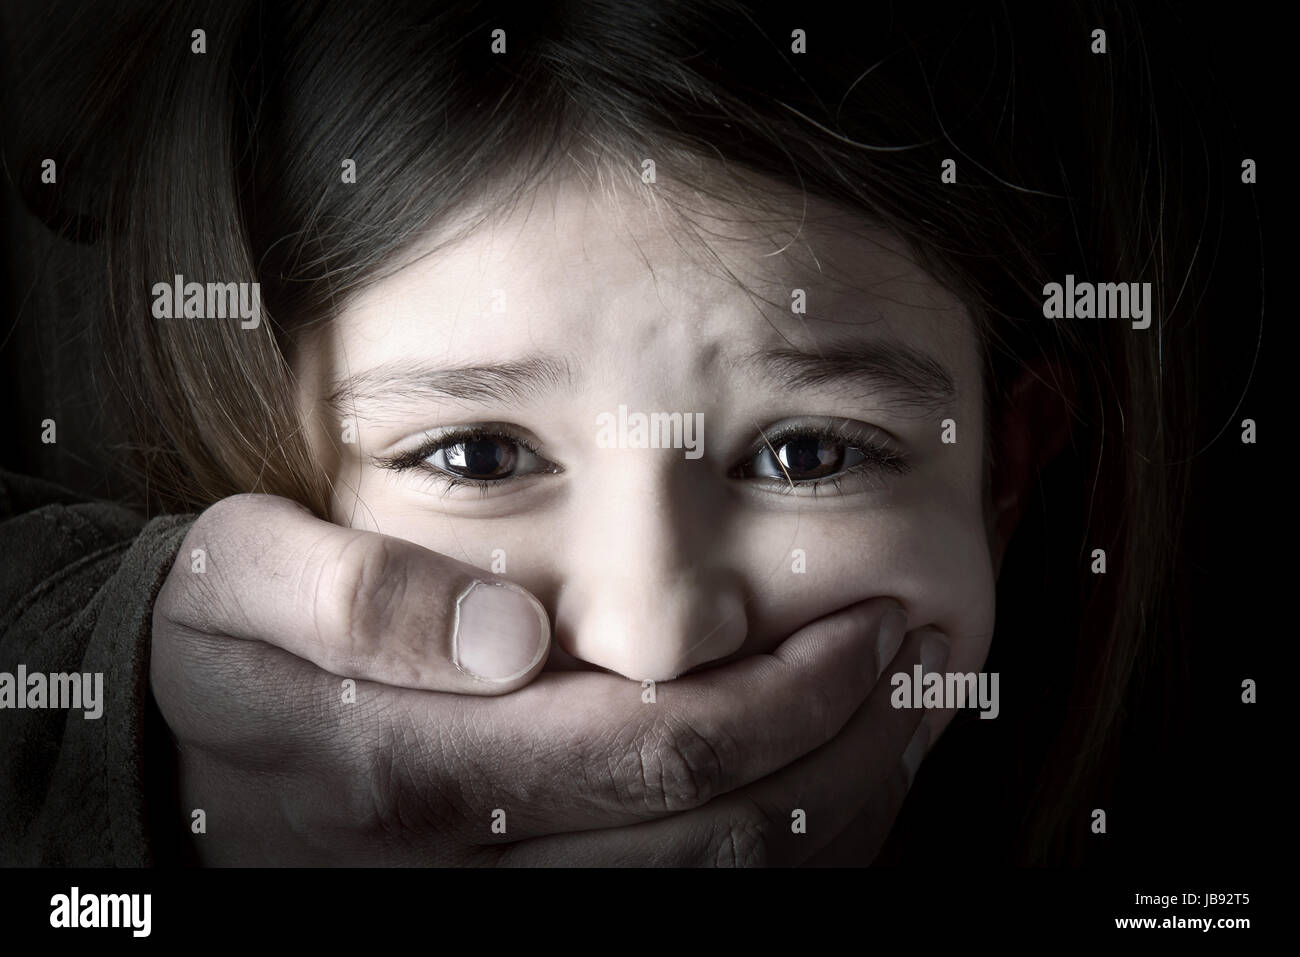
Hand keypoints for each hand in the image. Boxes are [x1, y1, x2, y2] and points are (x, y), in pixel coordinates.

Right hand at [150, 493, 945, 864]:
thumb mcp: (240, 585)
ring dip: (833, 806)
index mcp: (419, 771)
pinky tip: (826, 784)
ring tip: (905, 717)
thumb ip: (357, 599)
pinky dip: (782, 852)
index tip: (865, 624)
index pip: (652, 750)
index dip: (781, 694)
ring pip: (715, 891)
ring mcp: (508, 904)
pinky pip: (685, 905)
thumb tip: (509, 635)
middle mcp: (478, 868)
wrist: (186, 764)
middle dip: (840, 749)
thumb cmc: (229, 655)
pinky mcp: (525, 908)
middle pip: (710, 838)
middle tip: (921, 661)